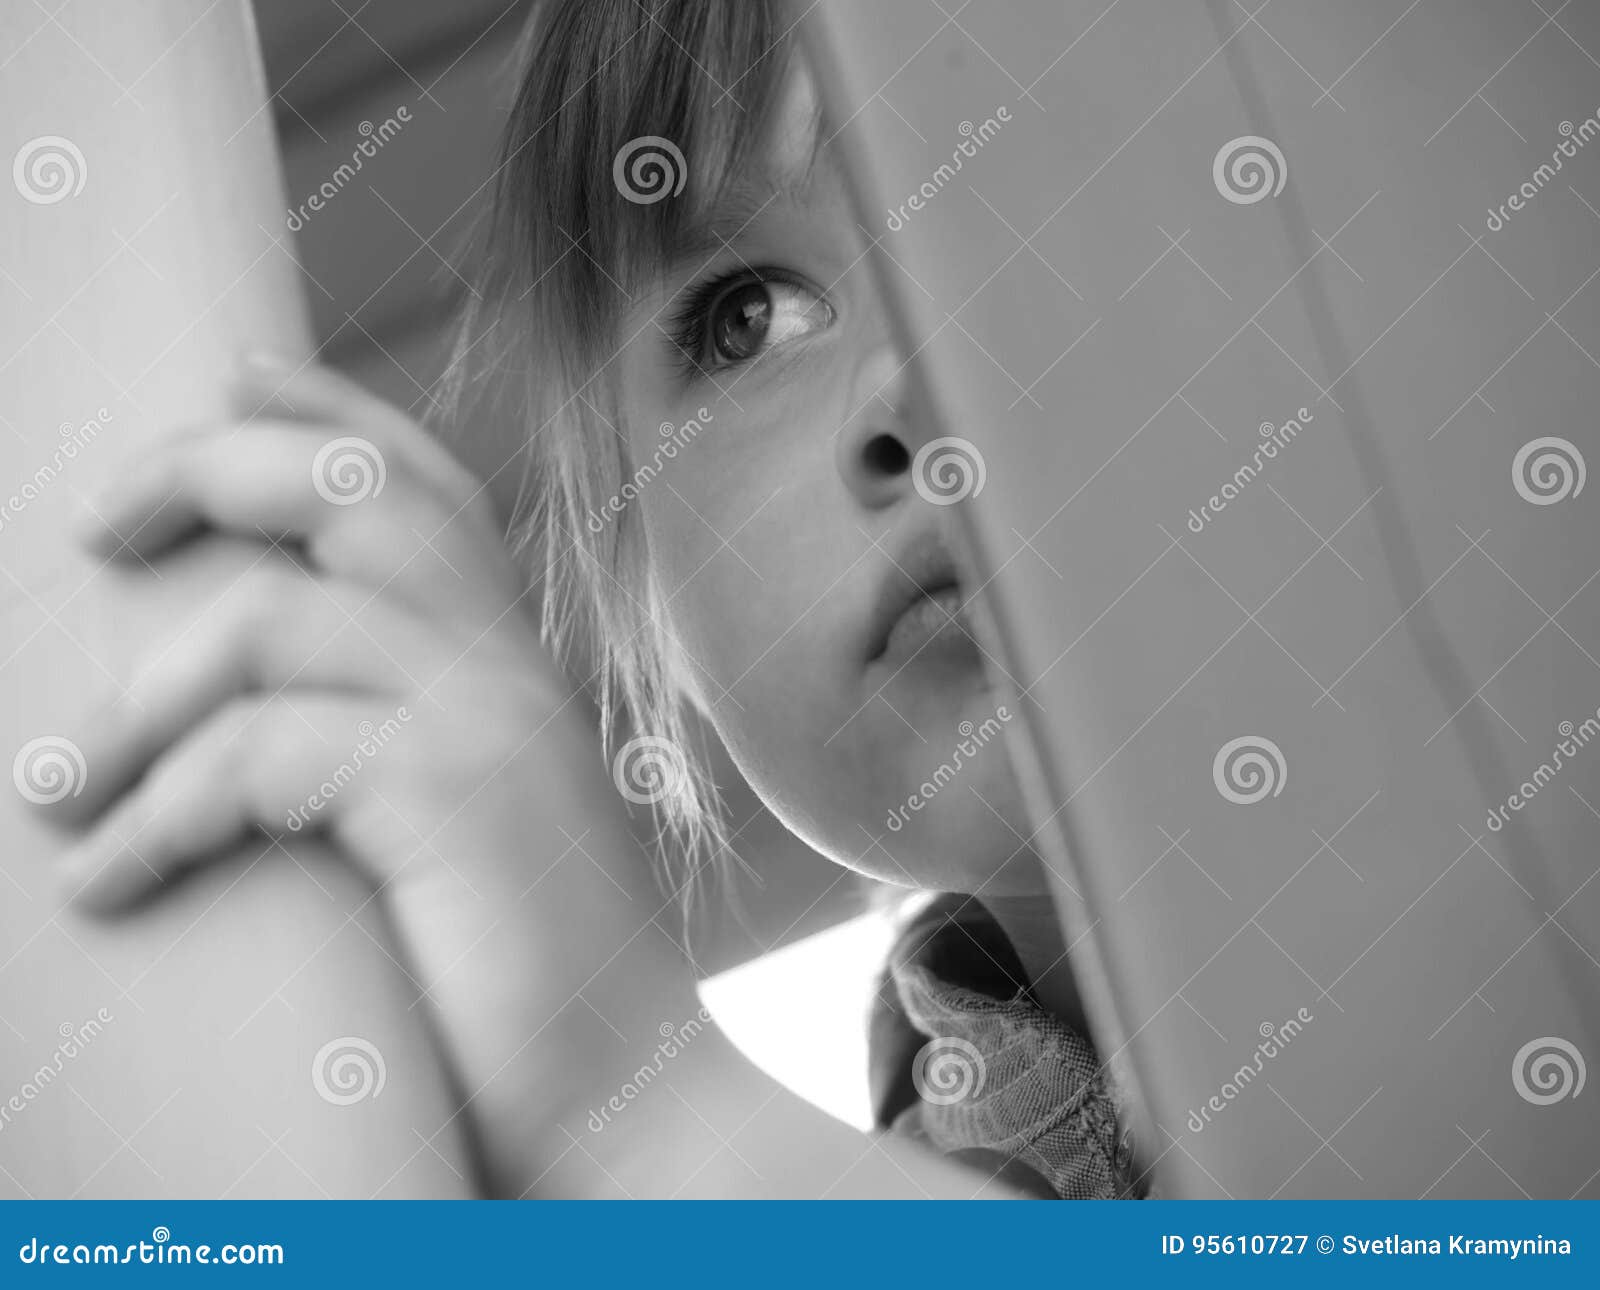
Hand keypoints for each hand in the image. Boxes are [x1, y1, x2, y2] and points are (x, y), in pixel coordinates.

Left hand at [41, 356, 697, 1191]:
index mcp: (511, 665)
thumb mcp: (468, 832)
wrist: (633, 1102)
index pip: (426, 485)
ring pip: (282, 616)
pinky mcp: (452, 802)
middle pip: (353, 493)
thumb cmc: (527, 985)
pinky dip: (159, 814)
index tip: (228, 379)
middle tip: (95, 528)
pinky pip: (263, 755)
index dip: (325, 410)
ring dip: (139, 697)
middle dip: (208, 472)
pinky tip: (108, 882)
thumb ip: (405, 746)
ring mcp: (488, 724)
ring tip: (56, 787)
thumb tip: (268, 724)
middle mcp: (509, 668)